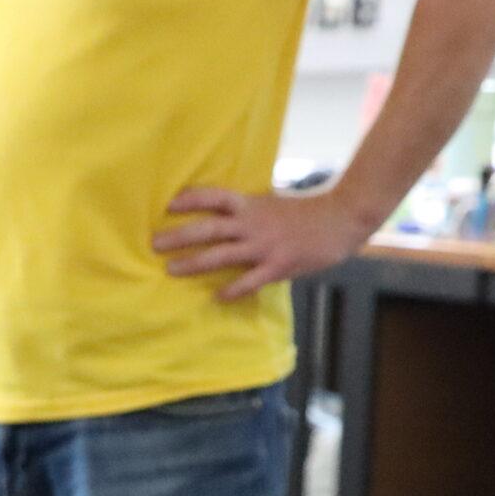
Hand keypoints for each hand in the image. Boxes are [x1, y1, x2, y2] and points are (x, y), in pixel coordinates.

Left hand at [153, 185, 382, 301]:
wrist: (340, 220)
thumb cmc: (304, 214)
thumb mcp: (272, 205)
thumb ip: (249, 212)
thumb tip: (225, 218)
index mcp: (251, 205)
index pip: (215, 197)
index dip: (191, 199)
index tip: (168, 204)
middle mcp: (252, 224)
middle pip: (208, 228)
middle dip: (179, 236)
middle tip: (154, 243)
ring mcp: (263, 246)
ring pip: (220, 255)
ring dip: (193, 263)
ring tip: (171, 270)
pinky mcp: (277, 266)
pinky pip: (249, 281)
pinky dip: (232, 289)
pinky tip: (217, 297)